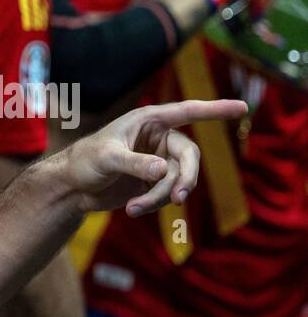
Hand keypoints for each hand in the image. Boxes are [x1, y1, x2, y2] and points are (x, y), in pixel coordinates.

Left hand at [63, 98, 246, 216]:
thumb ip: (136, 163)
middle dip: (186, 179)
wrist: (73, 187)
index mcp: (147, 120)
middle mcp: (158, 138)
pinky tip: (132, 209)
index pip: (188, 112)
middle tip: (177, 199)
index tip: (243, 107)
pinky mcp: (156, 182)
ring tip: (134, 208)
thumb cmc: (85, 161)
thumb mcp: (107, 158)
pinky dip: (154, 204)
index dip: (216, 109)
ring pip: (180, 180)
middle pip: (191, 156)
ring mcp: (159, 161)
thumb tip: (165, 170)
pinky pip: (169, 194)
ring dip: (161, 197)